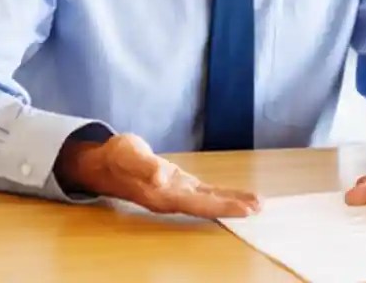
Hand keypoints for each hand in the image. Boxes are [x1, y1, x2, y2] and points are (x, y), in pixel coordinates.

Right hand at [55, 132, 261, 217]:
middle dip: (233, 207)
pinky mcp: (179, 186)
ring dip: (232, 203)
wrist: (106, 163)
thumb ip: (145, 166)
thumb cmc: (118, 157)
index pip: (199, 204)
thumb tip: (160, 176)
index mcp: (163, 196)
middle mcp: (173, 199)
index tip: (244, 209)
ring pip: (209, 202)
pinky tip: (236, 197)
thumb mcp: (129, 155)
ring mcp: (177, 195)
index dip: (222, 207)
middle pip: (208, 207)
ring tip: (256, 204)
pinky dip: (222, 195)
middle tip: (259, 207)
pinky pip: (205, 194)